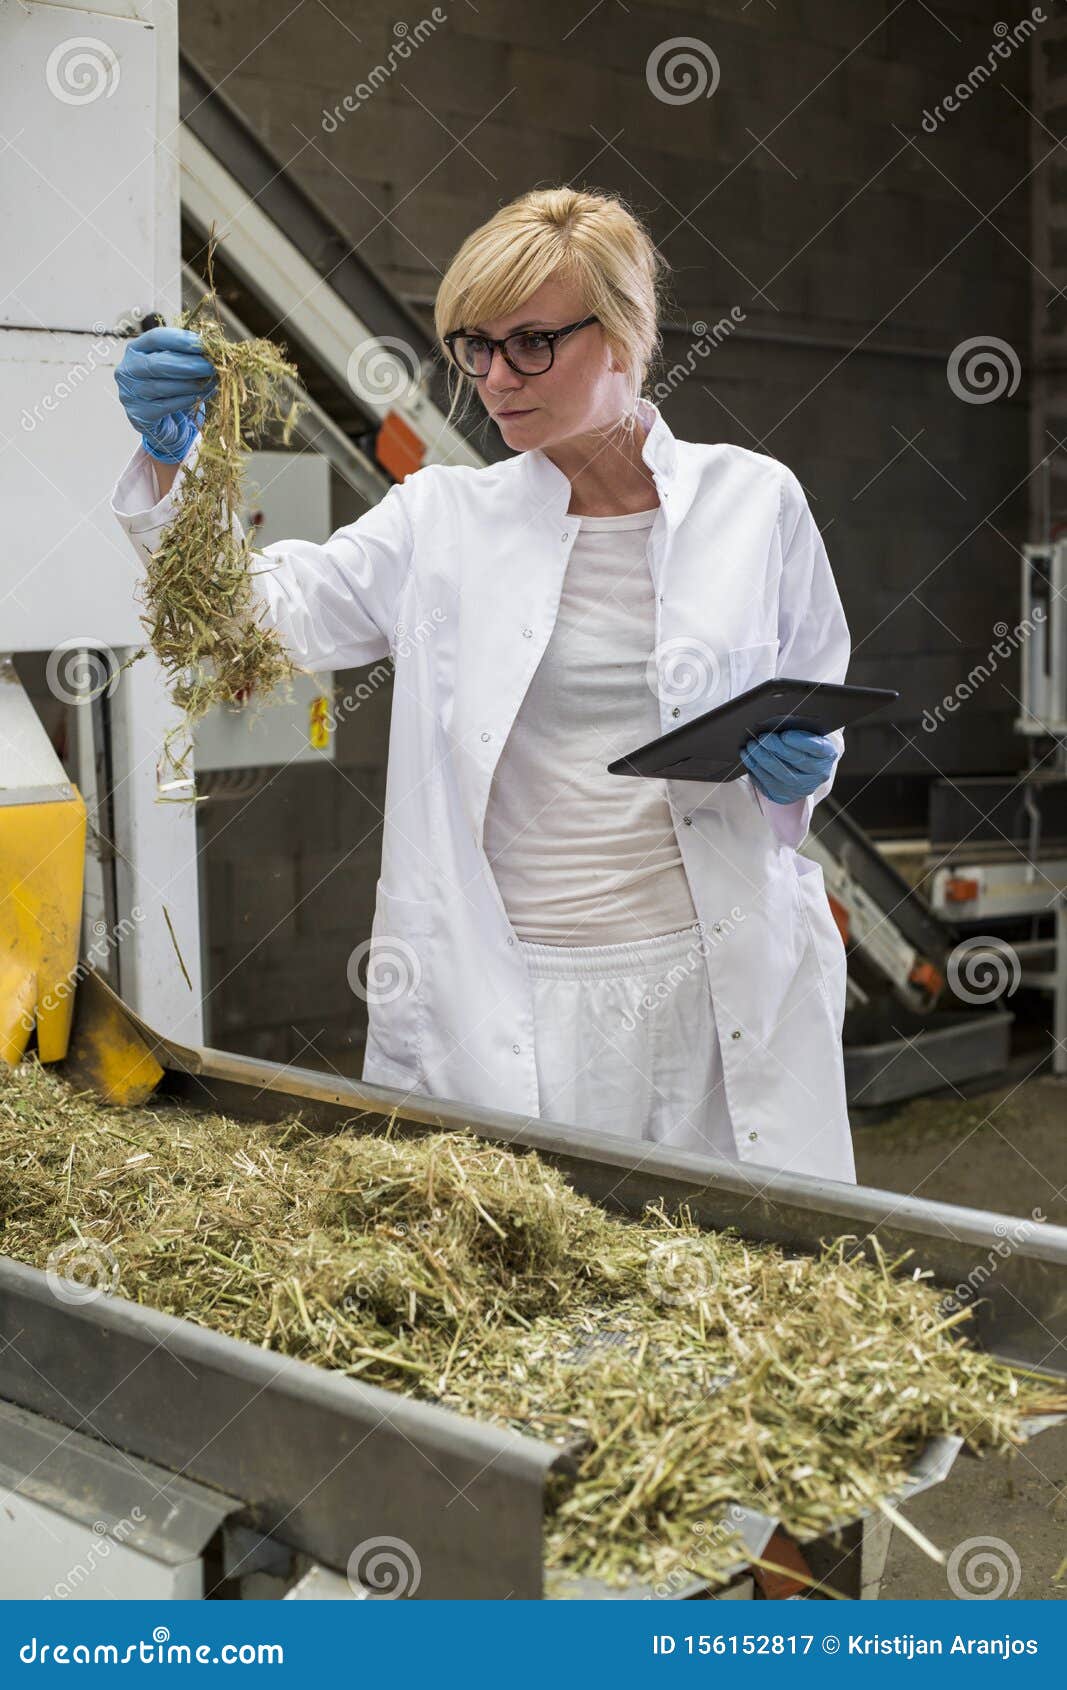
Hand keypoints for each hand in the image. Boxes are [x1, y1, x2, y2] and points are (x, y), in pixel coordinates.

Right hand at [114, 326, 217, 463]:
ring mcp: (129, 393)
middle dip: (188, 364)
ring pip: (162, 386)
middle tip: (211, 366)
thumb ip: (187, 356)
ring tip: (210, 382)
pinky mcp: (139, 415)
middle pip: (157, 363)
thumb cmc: (170, 388)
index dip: (180, 340)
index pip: (155, 338)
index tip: (203, 344)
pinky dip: (185, 400)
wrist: (163, 423)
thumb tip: (212, 350)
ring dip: (190, 384)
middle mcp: (127, 370)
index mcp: (135, 350)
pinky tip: (199, 396)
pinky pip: (165, 406)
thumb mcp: (176, 367)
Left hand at [739, 727, 837, 803]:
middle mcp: (818, 774)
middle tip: (762, 738)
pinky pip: (770, 786)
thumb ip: (799, 727)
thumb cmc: (802, 743)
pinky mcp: (786, 796)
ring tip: (751, 747)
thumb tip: (778, 721)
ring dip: (763, 760)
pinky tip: (749, 760)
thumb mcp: (807, 733)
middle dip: (776, 749)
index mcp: (827, 755)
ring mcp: (802, 788)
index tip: (785, 735)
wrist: (803, 765)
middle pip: (797, 761)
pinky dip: (757, 772)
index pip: (817, 748)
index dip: (801, 742)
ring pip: (782, 776)